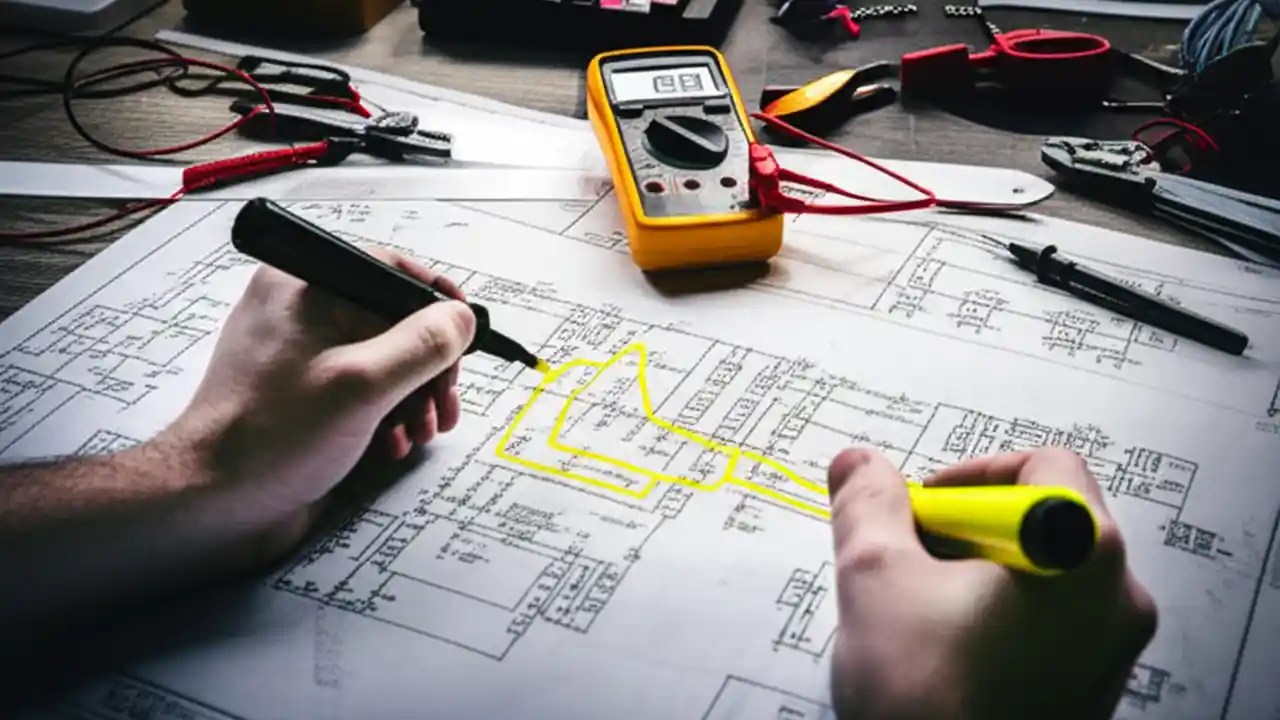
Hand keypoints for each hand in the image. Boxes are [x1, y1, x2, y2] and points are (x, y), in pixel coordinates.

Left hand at [166, 249, 474, 558]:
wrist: (213, 504)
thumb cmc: (271, 438)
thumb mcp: (364, 384)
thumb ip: (422, 345)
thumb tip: (460, 321)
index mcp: (304, 289)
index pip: (389, 269)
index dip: (434, 301)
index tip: (465, 330)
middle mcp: (301, 315)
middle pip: (393, 321)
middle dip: (430, 365)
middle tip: (445, 399)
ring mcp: (302, 358)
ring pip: (383, 361)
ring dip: (415, 397)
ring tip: (422, 431)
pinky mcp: (305, 397)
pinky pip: (363, 392)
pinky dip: (388, 416)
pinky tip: (391, 444)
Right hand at [825, 448, 1156, 719]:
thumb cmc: (928, 697)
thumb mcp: (875, 577)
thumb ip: (869, 505)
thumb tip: (858, 465)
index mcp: (1082, 553)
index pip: (1045, 466)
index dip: (973, 474)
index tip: (924, 508)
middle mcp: (1117, 600)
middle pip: (1045, 520)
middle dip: (967, 529)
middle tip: (910, 559)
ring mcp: (1110, 653)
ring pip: (1045, 576)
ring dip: (978, 574)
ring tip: (920, 610)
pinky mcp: (1091, 694)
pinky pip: (1051, 627)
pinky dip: (998, 618)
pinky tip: (945, 650)